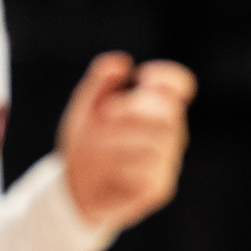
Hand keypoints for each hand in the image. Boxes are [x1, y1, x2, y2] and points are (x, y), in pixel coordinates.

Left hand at [58, 52, 192, 227]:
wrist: (72, 188)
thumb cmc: (84, 145)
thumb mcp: (84, 110)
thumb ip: (98, 82)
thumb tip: (120, 61)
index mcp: (154, 111)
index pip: (178, 86)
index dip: (169, 77)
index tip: (143, 74)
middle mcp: (168, 135)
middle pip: (169, 112)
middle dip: (134, 109)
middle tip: (105, 113)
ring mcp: (166, 162)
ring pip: (159, 141)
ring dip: (121, 138)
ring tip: (96, 143)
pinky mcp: (158, 189)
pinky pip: (148, 171)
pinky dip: (122, 166)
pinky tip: (107, 169)